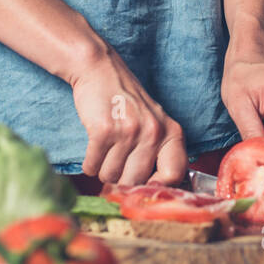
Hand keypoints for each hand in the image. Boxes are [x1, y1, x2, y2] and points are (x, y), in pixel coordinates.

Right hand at [68, 47, 187, 185]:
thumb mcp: (156, 123)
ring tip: (106, 149)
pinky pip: (92, 167)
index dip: (156, 186)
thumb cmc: (127, 102)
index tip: (143, 185)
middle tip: (116, 161)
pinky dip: (89, 163)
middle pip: (135, 182)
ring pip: (111, 176)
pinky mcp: (103, 131)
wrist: (101, 71)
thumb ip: (159, 153)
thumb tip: (153, 192)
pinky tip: (94, 148)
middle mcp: (154, 133)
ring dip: (103, 169)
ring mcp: (129, 132)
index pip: (174, 175)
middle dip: (121, 178)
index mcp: (172, 133)